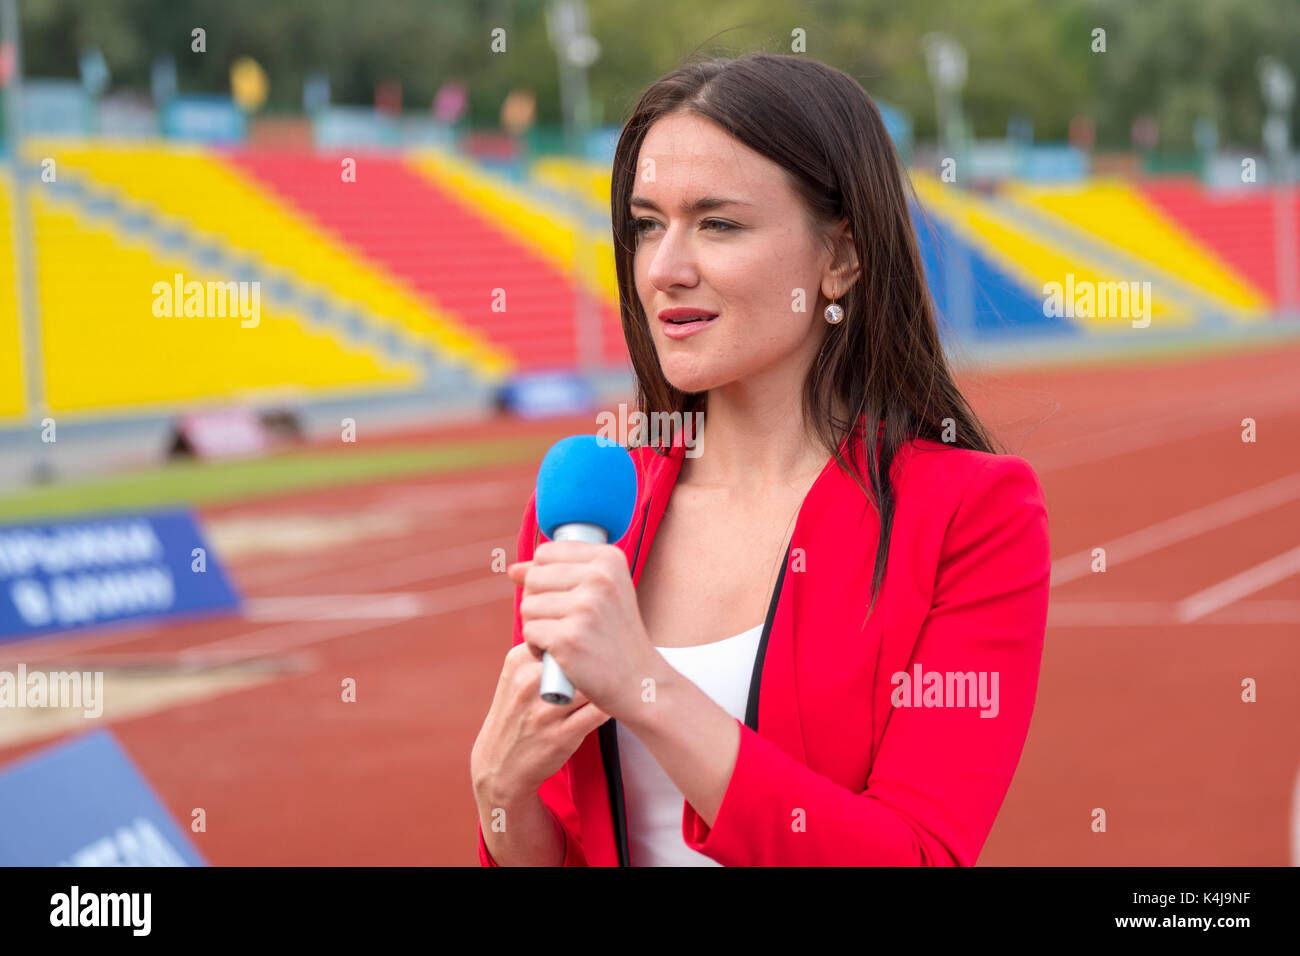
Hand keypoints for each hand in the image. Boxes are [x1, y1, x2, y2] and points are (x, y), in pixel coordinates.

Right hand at [471, 642, 610, 805]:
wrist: (498, 765)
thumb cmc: (517, 714)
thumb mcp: (516, 675)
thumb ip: (542, 651)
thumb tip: (582, 625)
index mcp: (518, 660)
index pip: (563, 636)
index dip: (586, 640)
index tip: (601, 643)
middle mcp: (528, 683)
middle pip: (579, 657)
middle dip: (600, 660)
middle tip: (615, 662)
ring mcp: (543, 711)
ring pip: (591, 684)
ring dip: (607, 684)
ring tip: (617, 683)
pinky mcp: (559, 736)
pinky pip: (597, 712)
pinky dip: (609, 706)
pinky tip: (612, 704)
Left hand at [508, 539, 658, 723]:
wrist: (639, 680)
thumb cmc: (615, 636)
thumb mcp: (598, 594)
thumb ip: (557, 574)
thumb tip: (513, 569)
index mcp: (609, 559)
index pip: (546, 553)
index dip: (544, 578)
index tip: (565, 599)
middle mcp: (600, 578)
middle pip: (533, 578)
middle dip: (538, 604)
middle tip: (565, 624)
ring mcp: (585, 608)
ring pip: (527, 606)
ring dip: (537, 627)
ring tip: (565, 640)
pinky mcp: (569, 638)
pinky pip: (529, 632)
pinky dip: (537, 648)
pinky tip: (559, 655)